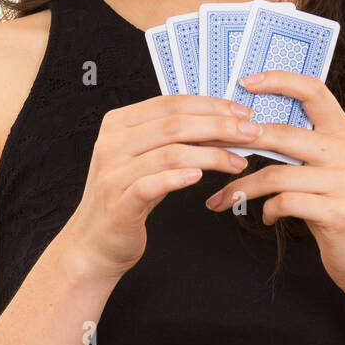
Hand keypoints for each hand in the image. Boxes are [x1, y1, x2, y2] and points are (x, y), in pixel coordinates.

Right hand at [67, 94, 258, 281]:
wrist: (94, 241)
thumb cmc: (127, 195)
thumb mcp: (145, 158)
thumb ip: (173, 137)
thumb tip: (223, 121)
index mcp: (119, 123)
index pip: (171, 103)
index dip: (210, 105)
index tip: (241, 113)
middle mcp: (112, 143)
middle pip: (174, 125)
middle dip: (218, 127)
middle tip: (250, 133)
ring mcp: (112, 173)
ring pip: (170, 153)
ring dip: (211, 155)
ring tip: (238, 161)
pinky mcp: (118, 203)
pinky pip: (152, 185)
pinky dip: (178, 178)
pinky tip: (200, 178)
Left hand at [203, 70, 344, 301]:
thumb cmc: (339, 209)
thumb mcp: (330, 169)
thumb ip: (305, 146)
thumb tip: (252, 125)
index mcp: (344, 132)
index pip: (313, 90)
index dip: (279, 80)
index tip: (246, 82)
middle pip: (282, 133)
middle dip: (239, 140)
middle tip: (209, 145)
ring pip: (276, 174)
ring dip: (241, 187)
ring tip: (222, 198)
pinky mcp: (337, 212)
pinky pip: (285, 203)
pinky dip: (266, 210)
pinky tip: (265, 217)